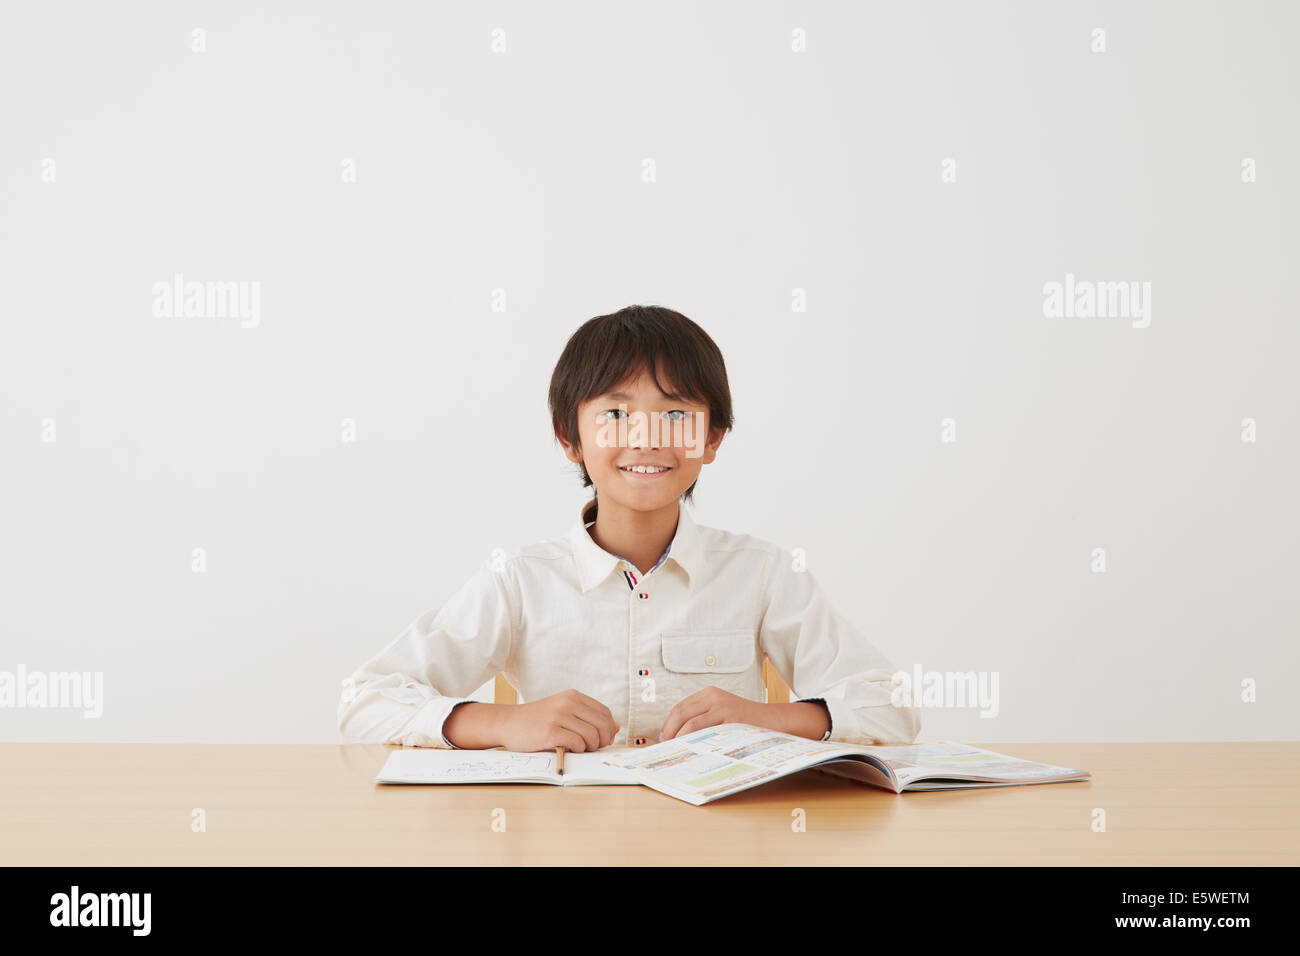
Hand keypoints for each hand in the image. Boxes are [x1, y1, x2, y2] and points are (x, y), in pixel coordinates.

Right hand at [497, 689, 619, 752]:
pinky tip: (571, 749)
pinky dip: (578, 749)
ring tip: (582, 749)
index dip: (609, 729)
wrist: (508, 723)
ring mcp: (559, 716)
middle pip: (602, 723)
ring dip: (591, 747)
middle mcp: (567, 703)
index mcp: (573, 696)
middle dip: (604, 739)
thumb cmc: (537, 720)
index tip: (604, 739)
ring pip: (591, 734)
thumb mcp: (563, 711)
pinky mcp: (550, 731)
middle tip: (596, 748)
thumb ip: (588, 717)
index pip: (604, 712)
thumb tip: (616, 727)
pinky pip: (576, 742)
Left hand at [659, 687, 765, 741]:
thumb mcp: (723, 713)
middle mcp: (714, 697)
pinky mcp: (730, 718)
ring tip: (677, 751)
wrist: (774, 721)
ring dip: (679, 739)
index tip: (664, 738)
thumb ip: (703, 719)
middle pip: (681, 713)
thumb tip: (678, 737)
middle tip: (666, 746)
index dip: (668, 724)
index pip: (680, 707)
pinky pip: (705, 731)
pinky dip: (695, 742)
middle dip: (670, 731)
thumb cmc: (747, 722)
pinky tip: (693, 752)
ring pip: (690, 723)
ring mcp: (722, 707)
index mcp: (709, 694)